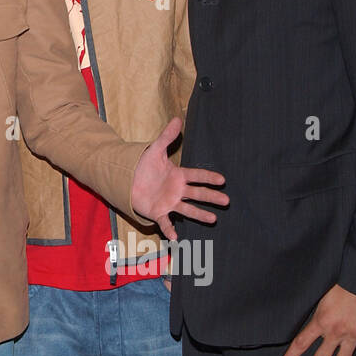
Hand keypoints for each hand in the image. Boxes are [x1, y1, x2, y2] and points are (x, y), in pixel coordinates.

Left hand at [130, 118, 227, 240]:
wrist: (128, 178)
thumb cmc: (144, 165)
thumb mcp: (155, 150)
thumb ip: (167, 136)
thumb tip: (177, 118)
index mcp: (178, 175)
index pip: (197, 175)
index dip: (209, 177)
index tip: (223, 180)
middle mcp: (177, 190)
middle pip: (197, 193)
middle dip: (211, 197)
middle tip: (226, 201)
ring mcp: (169, 202)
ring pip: (187, 209)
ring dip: (199, 214)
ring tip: (213, 219)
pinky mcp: (158, 211)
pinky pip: (166, 222)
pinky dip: (170, 229)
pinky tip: (175, 237)